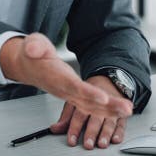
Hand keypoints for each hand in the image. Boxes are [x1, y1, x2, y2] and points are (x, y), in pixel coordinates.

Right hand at [0, 33, 132, 121]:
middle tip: (126, 108)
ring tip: (128, 110)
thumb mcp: (31, 44)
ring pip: (90, 107)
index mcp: (56, 77)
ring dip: (110, 111)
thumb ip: (34, 46)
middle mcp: (63, 89)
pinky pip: (89, 107)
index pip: (73, 87)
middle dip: (108, 106)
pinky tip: (118, 112)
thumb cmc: (32, 55)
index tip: (104, 98)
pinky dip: (104, 110)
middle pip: (87, 101)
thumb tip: (33, 48)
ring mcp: (69, 95)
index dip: (89, 93)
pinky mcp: (73, 96)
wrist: (27, 66)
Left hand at [49, 75, 128, 149]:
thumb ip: (65, 118)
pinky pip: (121, 125)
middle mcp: (99, 108)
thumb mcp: (75, 103)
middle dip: (91, 133)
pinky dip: (119, 132)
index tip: (71, 141)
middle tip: (88, 144)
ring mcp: (111, 112)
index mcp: (86, 104)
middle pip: (95, 121)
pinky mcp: (121, 116)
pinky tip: (116, 139)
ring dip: (105, 134)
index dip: (74, 129)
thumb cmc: (90, 97)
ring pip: (108, 123)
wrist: (108, 82)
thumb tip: (54, 129)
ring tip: (102, 143)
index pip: (79, 117)